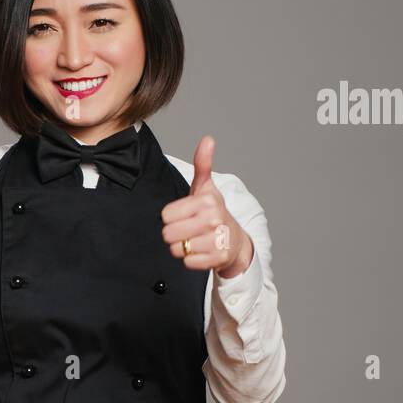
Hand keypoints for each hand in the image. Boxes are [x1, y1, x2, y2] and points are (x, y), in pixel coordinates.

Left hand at [160, 135, 253, 277]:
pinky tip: (202, 251)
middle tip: (188, 230)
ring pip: (177, 249)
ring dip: (182, 247)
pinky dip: (192, 260)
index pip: (166, 215)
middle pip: (168, 234)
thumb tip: (208, 140)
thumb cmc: (215, 212)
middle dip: (175, 234)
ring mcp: (217, 239)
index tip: (185, 216)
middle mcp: (213, 219)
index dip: (172, 217)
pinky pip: (188, 262)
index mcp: (206, 201)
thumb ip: (202, 165)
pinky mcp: (218, 258)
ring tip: (195, 240)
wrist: (235, 241)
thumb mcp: (206, 188)